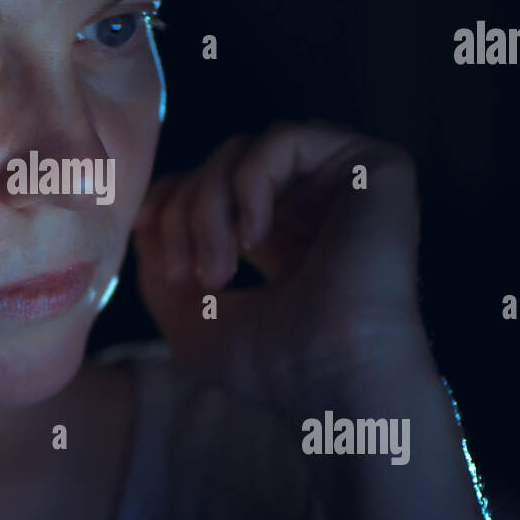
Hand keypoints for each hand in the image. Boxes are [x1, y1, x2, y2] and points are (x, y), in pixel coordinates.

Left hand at [133, 122, 433, 411]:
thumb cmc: (276, 368)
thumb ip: (162, 268)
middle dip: (183, 213)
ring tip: (218, 272)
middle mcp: (315, 204)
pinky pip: (285, 137)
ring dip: (208, 205)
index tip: (144, 231)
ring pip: (244, 150)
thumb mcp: (192, 321)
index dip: (169, 197)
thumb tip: (145, 220)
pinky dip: (251, 181)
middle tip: (191, 278)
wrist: (337, 382)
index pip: (212, 183)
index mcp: (282, 234)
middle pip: (218, 165)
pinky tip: (256, 236)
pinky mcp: (375, 167)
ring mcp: (345, 182)